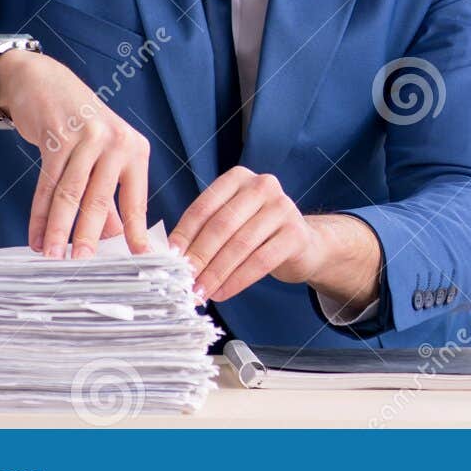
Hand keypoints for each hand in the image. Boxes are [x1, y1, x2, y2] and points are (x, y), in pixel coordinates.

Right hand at [0, 49, 150, 259]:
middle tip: (81, 266)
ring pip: (70, 194)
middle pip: (100, 200)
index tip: (139, 260)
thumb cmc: (82, 127)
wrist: (47, 85)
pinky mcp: (58, 137)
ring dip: (59, 229)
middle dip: (89, 236)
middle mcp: (116, 143)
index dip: (135, 233)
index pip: (136, 201)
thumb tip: (118, 238)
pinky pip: (47, 184)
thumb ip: (112, 196)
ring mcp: (87, 138)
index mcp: (136, 150)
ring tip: (52, 256)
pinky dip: (40, 214)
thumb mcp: (106, 156)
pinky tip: (37, 236)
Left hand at [169, 167, 381, 308]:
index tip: (169, 259)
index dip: (184, 235)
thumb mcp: (230, 222)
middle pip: (222, 225)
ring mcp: (282, 207)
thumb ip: (203, 231)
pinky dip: (238, 280)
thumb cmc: (256, 232)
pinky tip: (223, 293)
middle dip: (199, 257)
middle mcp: (262, 185)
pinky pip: (261, 260)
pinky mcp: (296, 233)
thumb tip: (169, 255)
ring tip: (200, 292)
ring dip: (216, 273)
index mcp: (238, 178)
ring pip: (240, 245)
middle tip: (183, 281)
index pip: (204, 207)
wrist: (302, 243)